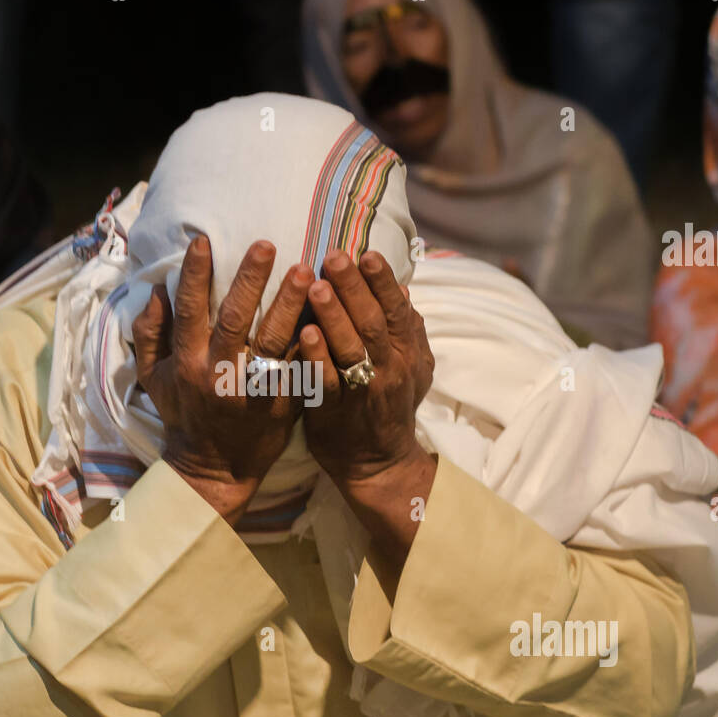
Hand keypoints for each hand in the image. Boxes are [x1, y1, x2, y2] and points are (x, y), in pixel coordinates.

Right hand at [132, 235, 313, 523]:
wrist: (213, 470)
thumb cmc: (183, 415)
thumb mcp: (152, 378)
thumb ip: (149, 334)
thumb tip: (155, 291)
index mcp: (186, 363)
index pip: (189, 309)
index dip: (195, 273)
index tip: (204, 240)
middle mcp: (218, 373)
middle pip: (234, 318)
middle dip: (250, 279)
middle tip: (267, 244)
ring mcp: (252, 390)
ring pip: (273, 340)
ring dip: (289, 303)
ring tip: (307, 272)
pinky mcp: (281, 403)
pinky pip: (298, 366)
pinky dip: (310, 340)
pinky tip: (325, 314)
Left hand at [298, 249, 433, 488]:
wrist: (380, 464)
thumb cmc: (389, 406)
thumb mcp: (412, 368)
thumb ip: (408, 330)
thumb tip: (403, 288)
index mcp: (406, 352)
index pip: (396, 308)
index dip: (382, 280)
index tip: (367, 252)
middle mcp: (389, 368)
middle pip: (372, 321)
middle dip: (354, 287)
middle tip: (334, 256)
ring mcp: (363, 391)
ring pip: (351, 348)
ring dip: (334, 315)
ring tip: (317, 286)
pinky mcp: (335, 412)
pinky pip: (327, 381)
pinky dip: (318, 357)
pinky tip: (305, 333)